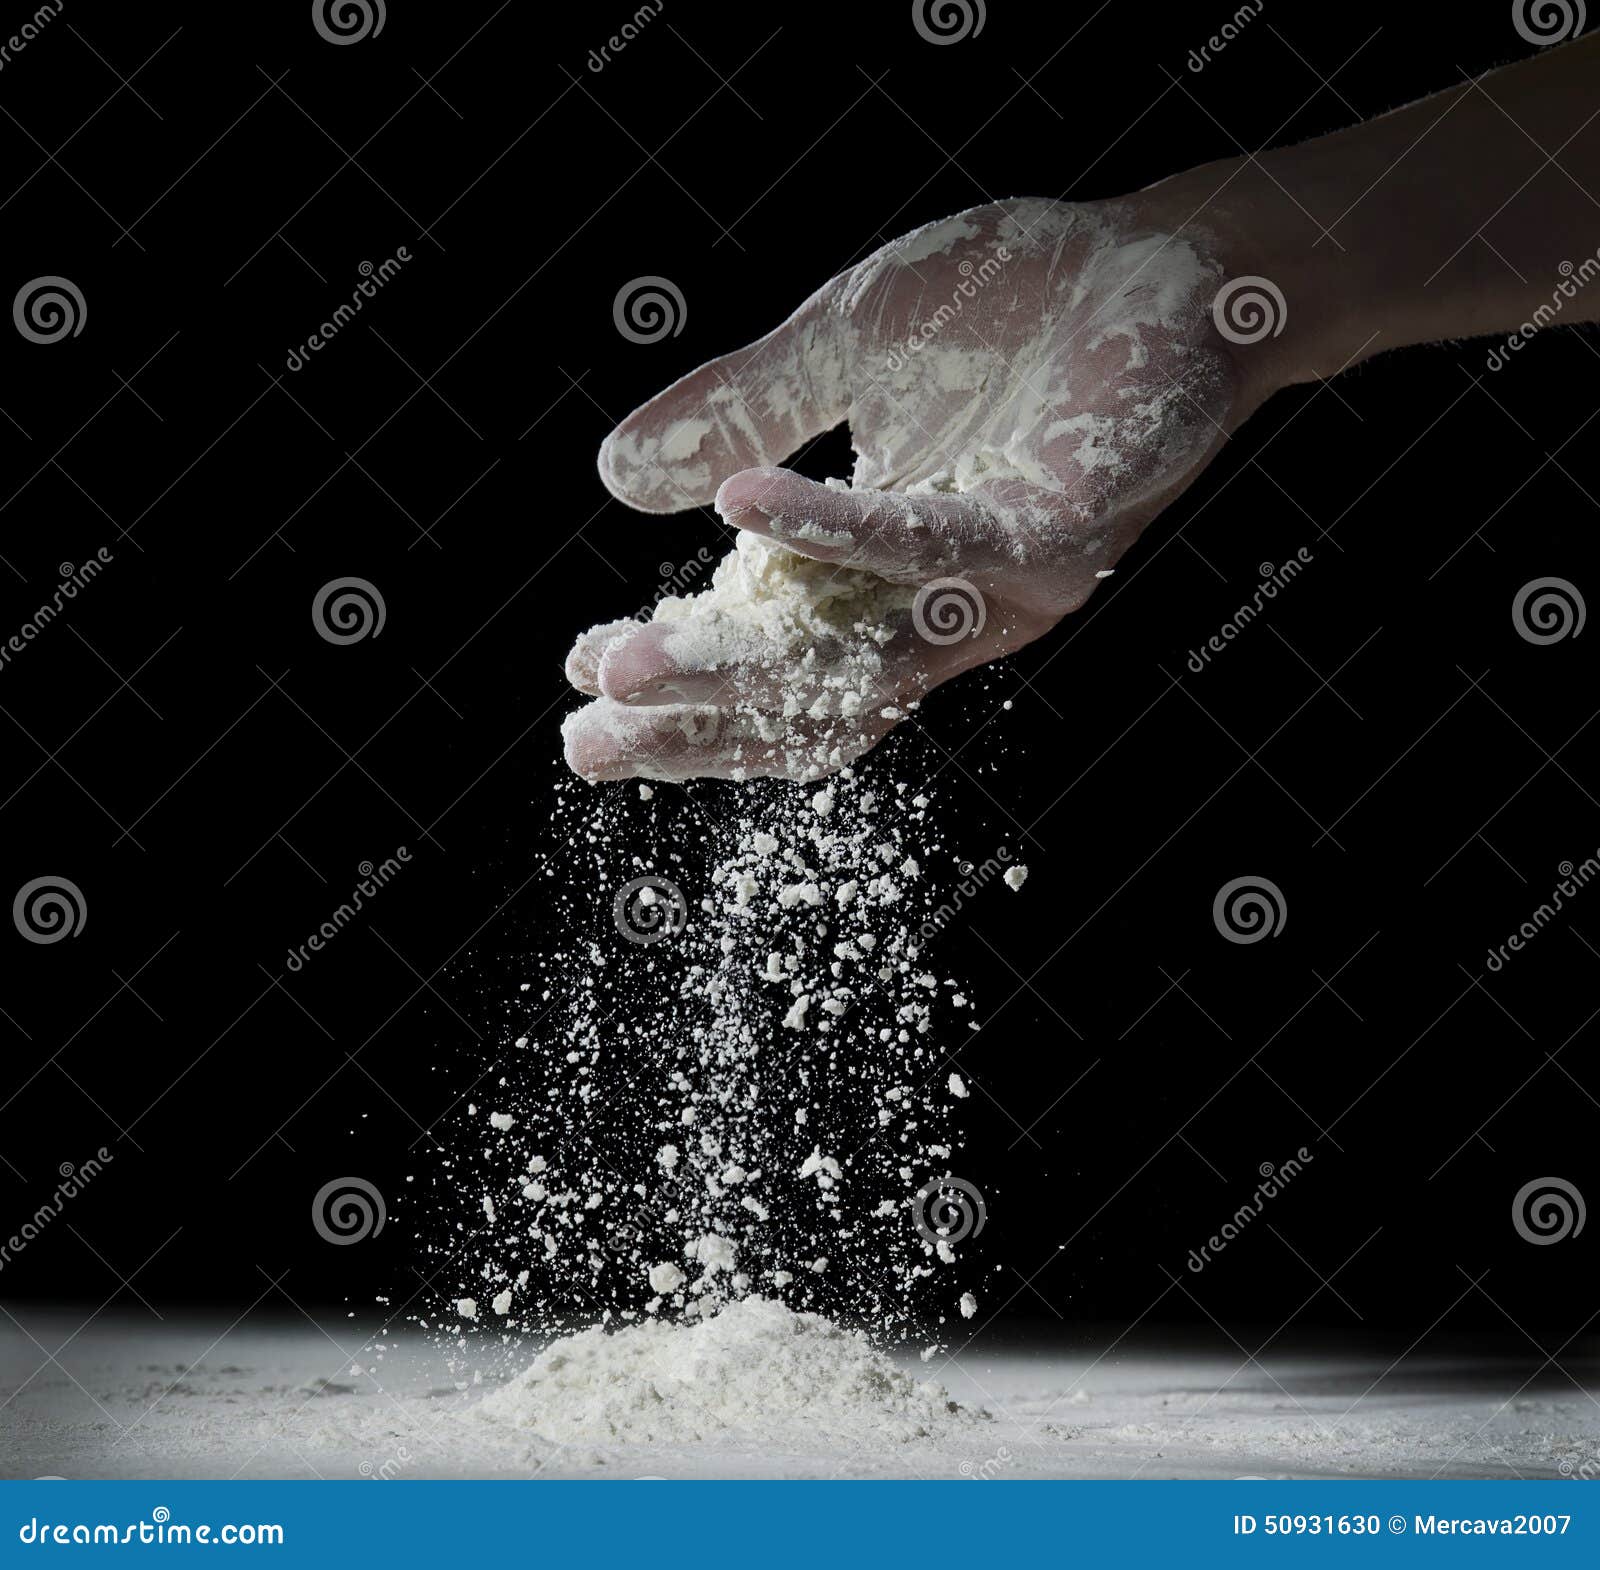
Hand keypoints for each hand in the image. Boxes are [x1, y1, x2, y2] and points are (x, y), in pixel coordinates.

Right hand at [563, 197, 1256, 781]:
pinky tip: (743, 511)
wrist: (1172, 261)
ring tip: (628, 668)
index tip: (586, 675)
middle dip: (691, 721)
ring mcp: (1003, 581)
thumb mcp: (846, 350)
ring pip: (861, 652)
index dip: (685, 679)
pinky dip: (837, 530)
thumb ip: (742, 412)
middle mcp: (945, 602)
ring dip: (742, 666)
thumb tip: (617, 480)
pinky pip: (935, 545)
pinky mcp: (1060, 530)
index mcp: (890, 572)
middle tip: (584, 743)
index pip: (775, 652)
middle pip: (807, 692)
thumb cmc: (1018, 306)